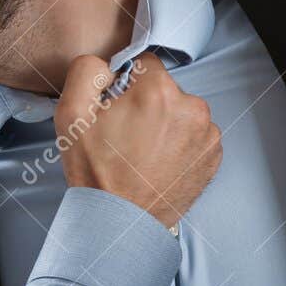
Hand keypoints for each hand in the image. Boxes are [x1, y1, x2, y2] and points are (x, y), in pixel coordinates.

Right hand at [56, 51, 221, 227]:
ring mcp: (207, 135)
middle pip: (166, 89)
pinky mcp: (213, 157)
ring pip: (181, 112)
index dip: (125, 85)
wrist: (119, 221)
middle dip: (147, 104)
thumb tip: (108, 64)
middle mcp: (192, 109)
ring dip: (166, 123)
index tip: (117, 109)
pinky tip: (159, 162)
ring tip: (143, 152)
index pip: (144, 65)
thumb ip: (88, 70)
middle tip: (127, 135)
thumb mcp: (72, 113)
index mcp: (159, 92)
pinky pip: (195, 135)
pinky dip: (180, 143)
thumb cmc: (97, 172)